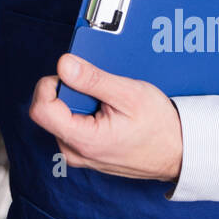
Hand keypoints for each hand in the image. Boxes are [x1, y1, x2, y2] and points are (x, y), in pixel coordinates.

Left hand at [29, 54, 182, 181]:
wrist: (178, 151)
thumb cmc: (159, 127)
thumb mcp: (129, 94)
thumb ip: (93, 79)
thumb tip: (64, 64)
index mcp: (83, 140)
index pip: (41, 109)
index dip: (50, 85)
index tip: (70, 75)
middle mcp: (75, 152)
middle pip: (49, 111)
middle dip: (68, 91)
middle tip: (97, 89)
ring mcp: (79, 155)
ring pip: (59, 117)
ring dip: (77, 102)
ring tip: (106, 102)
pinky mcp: (84, 153)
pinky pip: (71, 126)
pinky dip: (84, 113)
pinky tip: (105, 111)